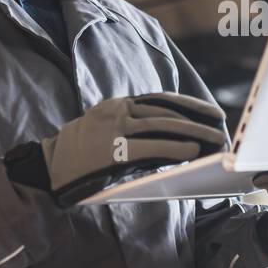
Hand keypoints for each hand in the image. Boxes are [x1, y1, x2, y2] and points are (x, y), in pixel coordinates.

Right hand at [41, 92, 228, 205]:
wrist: (47, 167)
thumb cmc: (81, 155)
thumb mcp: (105, 128)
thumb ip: (132, 126)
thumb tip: (175, 134)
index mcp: (117, 104)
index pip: (161, 100)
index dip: (189, 104)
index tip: (210, 111)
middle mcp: (116, 111)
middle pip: (166, 111)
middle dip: (197, 118)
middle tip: (220, 126)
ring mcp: (113, 129)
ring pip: (162, 125)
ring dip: (192, 132)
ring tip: (213, 140)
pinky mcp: (111, 150)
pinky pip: (150, 147)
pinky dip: (174, 148)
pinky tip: (192, 152)